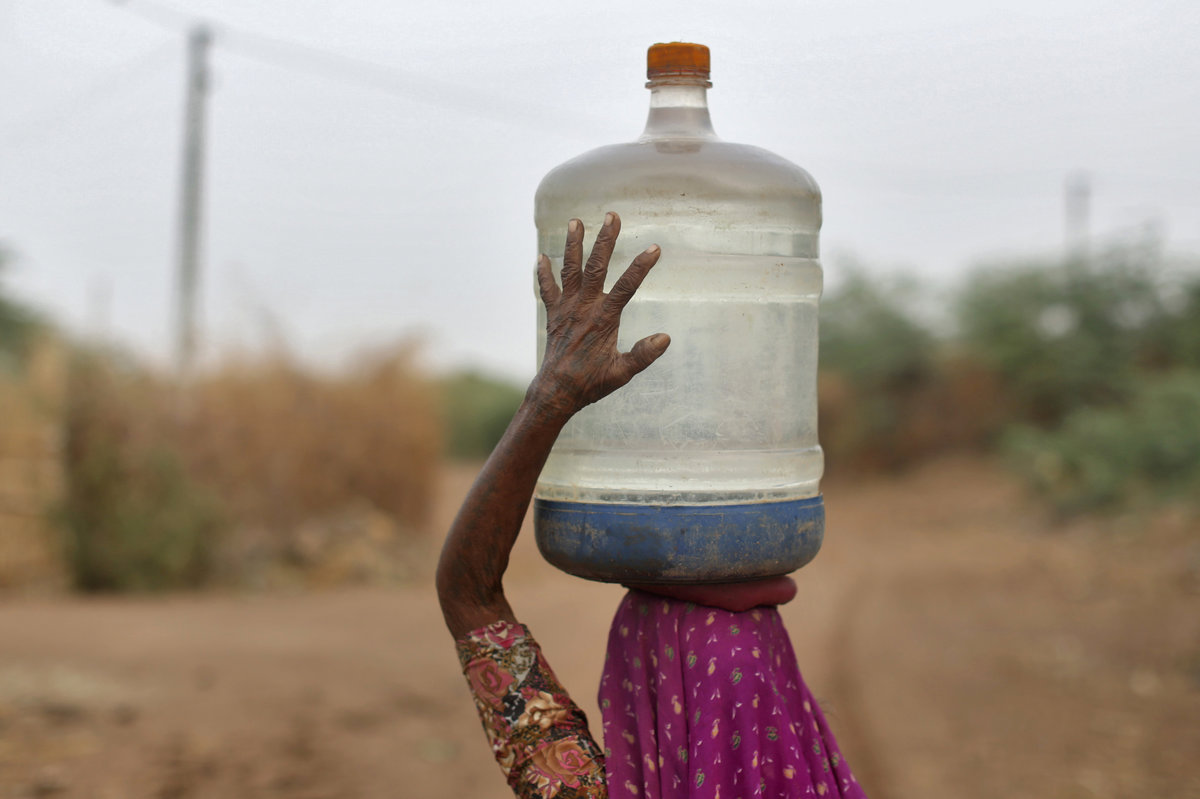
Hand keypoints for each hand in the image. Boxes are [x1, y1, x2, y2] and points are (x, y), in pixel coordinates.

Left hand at [531, 211, 669, 420]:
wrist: (556, 391)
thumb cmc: (592, 383)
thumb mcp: (622, 373)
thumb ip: (643, 355)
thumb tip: (665, 338)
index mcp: (604, 318)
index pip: (627, 286)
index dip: (641, 266)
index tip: (654, 247)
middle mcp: (584, 307)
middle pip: (596, 267)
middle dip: (605, 240)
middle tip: (612, 216)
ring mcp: (566, 309)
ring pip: (570, 270)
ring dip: (572, 245)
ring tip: (575, 221)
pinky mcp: (553, 315)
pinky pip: (547, 289)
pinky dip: (544, 273)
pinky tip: (542, 257)